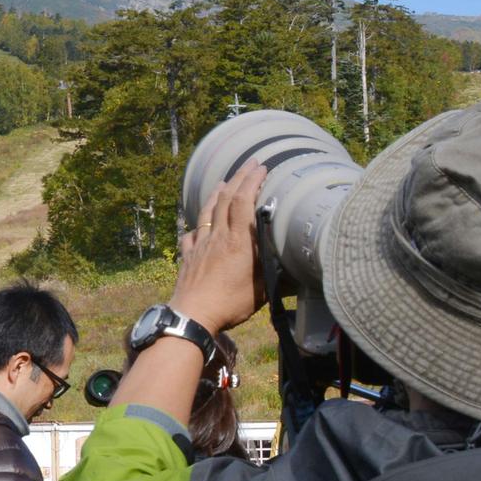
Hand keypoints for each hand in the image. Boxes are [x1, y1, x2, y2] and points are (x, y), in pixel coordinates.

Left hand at [171, 162, 266, 333]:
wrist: (192, 316)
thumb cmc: (230, 304)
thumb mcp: (261, 289)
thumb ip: (273, 270)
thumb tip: (293, 263)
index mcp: (238, 241)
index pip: (243, 201)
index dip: (251, 181)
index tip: (261, 168)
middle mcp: (217, 237)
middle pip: (225, 199)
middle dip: (238, 178)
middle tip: (249, 164)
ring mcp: (199, 245)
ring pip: (207, 212)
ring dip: (216, 194)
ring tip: (223, 182)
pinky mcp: (188, 257)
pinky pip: (191, 234)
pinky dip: (197, 225)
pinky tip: (198, 225)